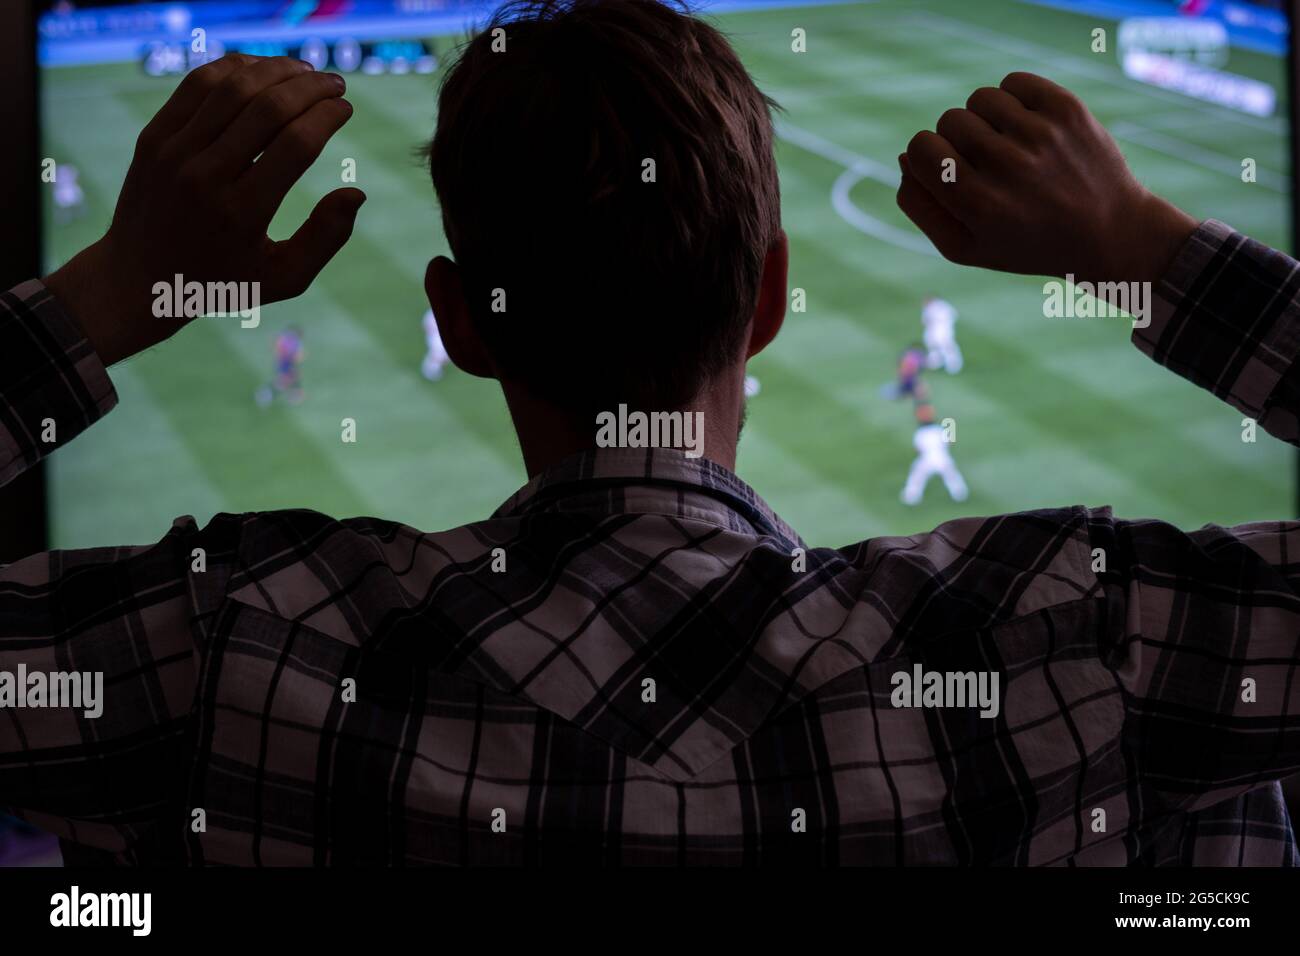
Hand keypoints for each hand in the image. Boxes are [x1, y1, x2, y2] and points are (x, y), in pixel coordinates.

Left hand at [44, 53, 364, 364]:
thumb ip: (326, 238)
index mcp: (242, 214)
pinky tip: (262, 69)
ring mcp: (174, 153)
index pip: (295, 145)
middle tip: (336, 83)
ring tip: (304, 71)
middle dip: (310, 88)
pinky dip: (235, 69)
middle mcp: (205, 177)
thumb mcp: (284, 278)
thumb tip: (357, 193)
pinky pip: (197, 86)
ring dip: (276, 70)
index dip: (327, 117)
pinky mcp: (153, 137)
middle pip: (267, 109)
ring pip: (232, 88)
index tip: (346, 109)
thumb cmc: (224, 280)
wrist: (139, 278)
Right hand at [896, 71, 1196, 285]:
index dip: (926, 156)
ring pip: (980, 99)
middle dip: (958, 140)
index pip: (921, 147)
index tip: (948, 171)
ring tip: (1007, 145)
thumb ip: (921, 207)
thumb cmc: (1025, 244)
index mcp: (979, 205)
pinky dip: (1013, 99)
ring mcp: (1041, 136)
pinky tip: (1025, 127)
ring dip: (985, 118)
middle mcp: (1009, 168)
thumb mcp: (965, 247)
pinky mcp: (1067, 111)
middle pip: (949, 120)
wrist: (1109, 233)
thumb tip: (906, 158)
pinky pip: (1014, 83)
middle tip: (986, 166)